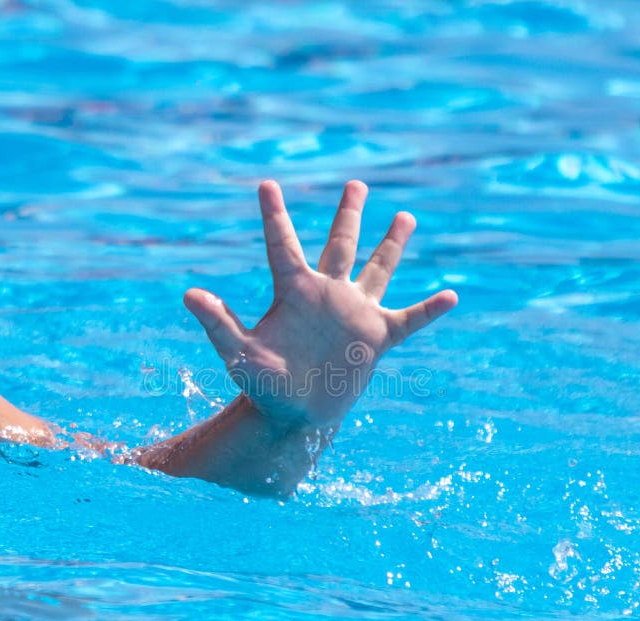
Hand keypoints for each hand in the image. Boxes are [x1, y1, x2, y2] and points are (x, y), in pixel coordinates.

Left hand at [183, 180, 456, 428]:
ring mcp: (355, 313)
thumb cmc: (264, 386)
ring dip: (392, 244)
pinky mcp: (376, 337)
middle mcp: (327, 294)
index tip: (266, 183)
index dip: (273, 214)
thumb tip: (188, 294)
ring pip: (378, 269)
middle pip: (341, 244)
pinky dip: (429, 310)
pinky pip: (409, 319)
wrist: (295, 417)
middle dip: (349, 214)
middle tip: (356, 184)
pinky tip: (451, 296)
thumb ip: (219, 323)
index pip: (281, 244)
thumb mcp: (240, 353)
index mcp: (293, 291)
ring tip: (405, 216)